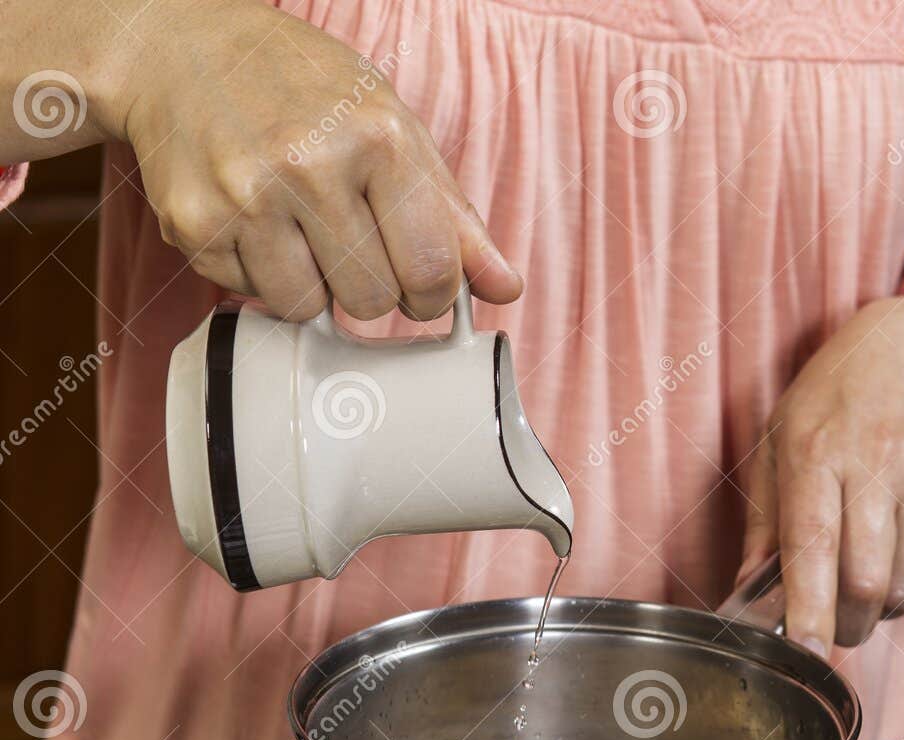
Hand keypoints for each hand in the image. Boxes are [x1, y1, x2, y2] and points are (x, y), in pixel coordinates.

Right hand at [111, 0, 521, 319]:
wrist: (177, 47)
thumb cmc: (301, 86)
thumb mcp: (394, 127)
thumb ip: (453, 216)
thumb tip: (505, 288)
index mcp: (378, 138)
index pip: (431, 270)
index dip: (432, 294)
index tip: (420, 284)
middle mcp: (309, 164)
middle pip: (370, 300)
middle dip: (369, 286)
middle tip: (351, 241)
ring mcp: (245, 196)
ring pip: (308, 308)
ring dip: (312, 285)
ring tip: (300, 228)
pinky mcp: (193, 224)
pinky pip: (250, 295)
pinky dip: (258, 273)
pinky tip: (255, 220)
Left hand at [739, 296, 903, 654]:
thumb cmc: (831, 401)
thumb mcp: (777, 440)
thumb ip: (762, 520)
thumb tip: (747, 591)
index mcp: (815, 451)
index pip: (813, 543)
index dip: (810, 606)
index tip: (806, 650)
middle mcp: (877, 462)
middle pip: (868, 580)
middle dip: (848, 624)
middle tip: (835, 625)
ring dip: (884, 609)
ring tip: (868, 584)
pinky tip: (903, 567)